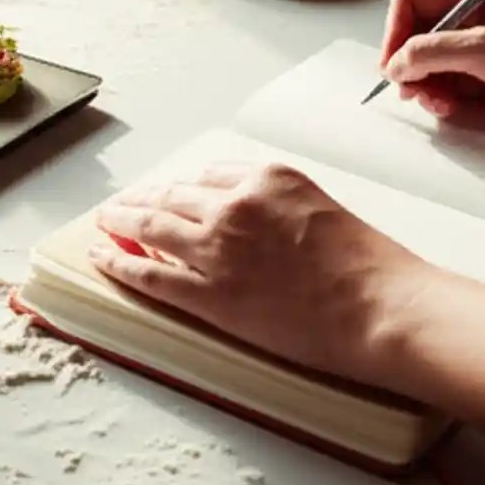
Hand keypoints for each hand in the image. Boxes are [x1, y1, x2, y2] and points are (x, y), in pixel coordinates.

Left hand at [90, 162, 436, 389]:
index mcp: (268, 179)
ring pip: (151, 226)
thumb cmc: (372, 268)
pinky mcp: (208, 293)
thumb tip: (259, 225)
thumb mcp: (324, 211)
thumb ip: (282, 209)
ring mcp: (217, 248)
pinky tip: (101, 258)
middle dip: (142, 199)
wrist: (383, 307)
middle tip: (122, 205)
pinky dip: (118, 264)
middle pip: (172, 195)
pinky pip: (148, 274)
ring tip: (104, 223)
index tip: (169, 192)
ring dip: (120, 222)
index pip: (208, 176)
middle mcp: (235, 205)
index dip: (181, 186)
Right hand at [381, 0, 484, 141]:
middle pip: (410, 38)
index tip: (393, 62)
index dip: (396, 33)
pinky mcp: (475, 81)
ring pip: (420, 67)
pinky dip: (436, 100)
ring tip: (438, 101)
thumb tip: (394, 63)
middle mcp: (467, 22)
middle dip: (407, 66)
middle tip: (410, 87)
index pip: (411, 4)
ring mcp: (470, 53)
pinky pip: (437, 88)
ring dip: (421, 87)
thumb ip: (433, 51)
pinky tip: (450, 107)